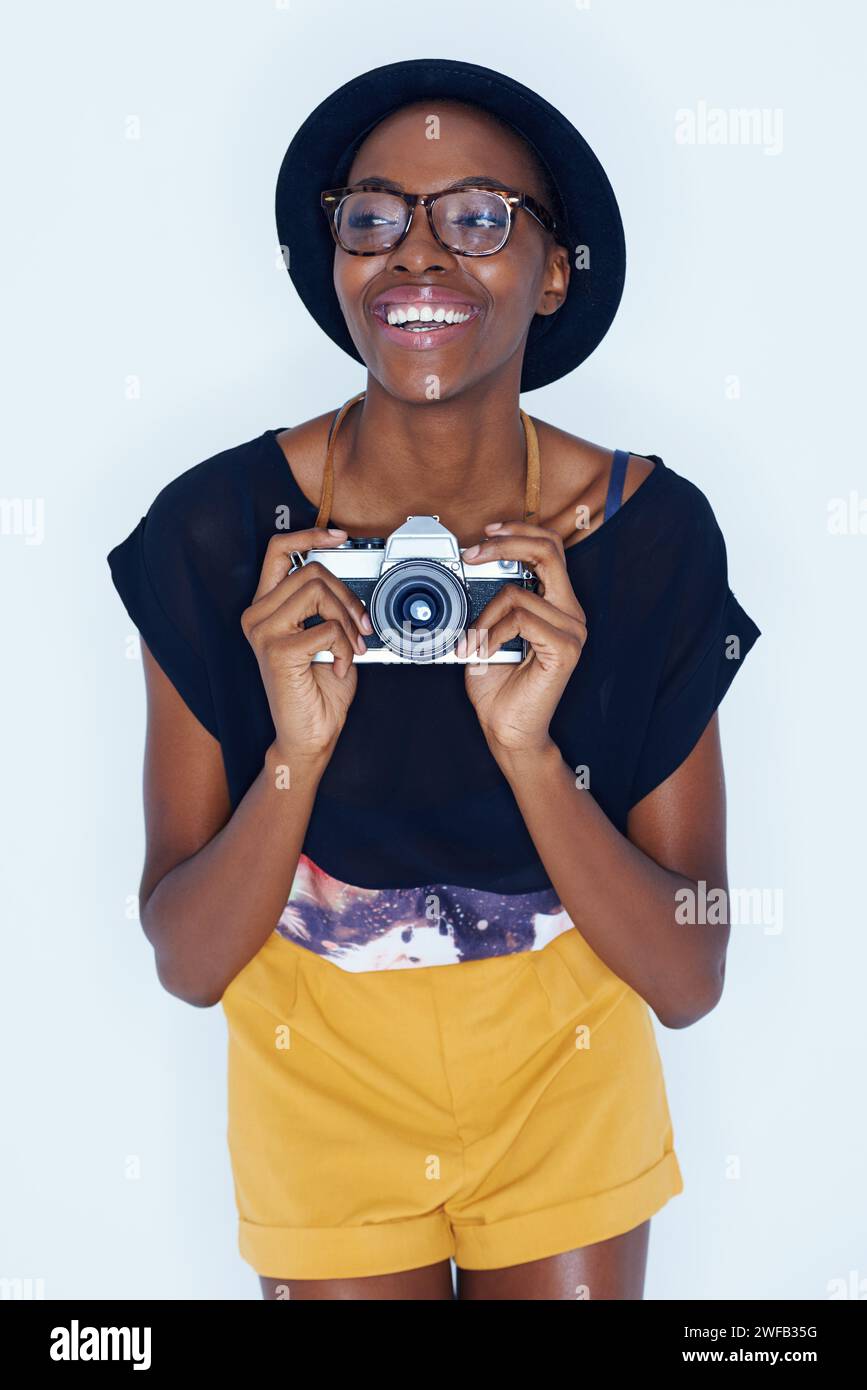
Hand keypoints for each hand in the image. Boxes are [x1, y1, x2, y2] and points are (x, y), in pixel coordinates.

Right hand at [241, 527, 372, 763]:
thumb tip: (347, 580)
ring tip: (351, 648)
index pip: (278, 551)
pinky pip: (328, 629)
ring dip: (347, 621)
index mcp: (266, 607)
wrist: (311, 734)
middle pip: (312, 572)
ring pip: (319, 592)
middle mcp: (257, 616)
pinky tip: (338, 667)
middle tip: (360, 627)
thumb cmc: (319, 689)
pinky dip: (345, 648)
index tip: (338, 536)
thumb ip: (326, 606)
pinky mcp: (277, 651)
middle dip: (348, 597)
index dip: (309, 535)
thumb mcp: (326, 637)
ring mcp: (263, 632)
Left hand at [460, 521, 586, 758]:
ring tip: (474, 642)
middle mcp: (571, 614)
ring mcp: (572, 631)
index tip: (488, 531)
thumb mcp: (487, 632)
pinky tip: (486, 652)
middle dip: (505, 544)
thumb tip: (471, 570)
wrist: (508, 730)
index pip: (549, 549)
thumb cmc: (498, 686)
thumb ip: (490, 601)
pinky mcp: (565, 649)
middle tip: (472, 554)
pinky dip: (493, 633)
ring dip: (484, 617)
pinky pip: (520, 620)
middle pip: (547, 551)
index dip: (519, 532)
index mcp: (557, 605)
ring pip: (518, 593)